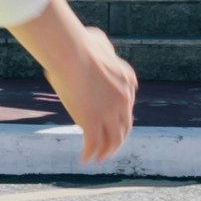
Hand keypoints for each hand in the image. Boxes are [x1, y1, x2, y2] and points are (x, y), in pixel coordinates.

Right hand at [12, 3, 140, 161]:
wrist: (73, 54)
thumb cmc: (80, 44)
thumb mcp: (99, 41)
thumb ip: (102, 47)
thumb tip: (98, 44)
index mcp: (127, 82)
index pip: (127, 105)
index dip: (119, 117)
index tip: (113, 124)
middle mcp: (123, 101)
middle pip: (124, 126)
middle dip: (118, 139)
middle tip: (111, 147)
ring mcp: (109, 114)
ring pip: (112, 140)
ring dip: (106, 151)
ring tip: (99, 158)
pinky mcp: (93, 123)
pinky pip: (93, 144)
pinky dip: (90, 153)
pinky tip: (84, 159)